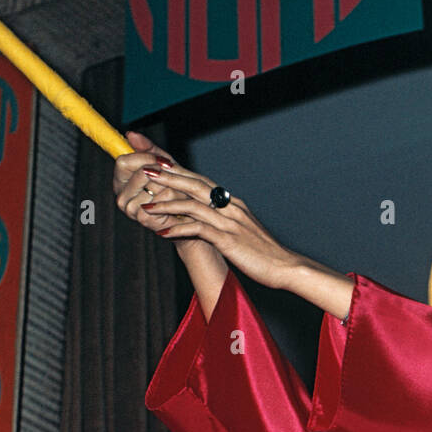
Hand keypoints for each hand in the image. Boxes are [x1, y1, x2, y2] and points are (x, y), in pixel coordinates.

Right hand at [114, 130, 185, 232]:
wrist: (188, 216)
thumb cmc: (174, 189)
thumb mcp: (162, 164)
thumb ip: (148, 149)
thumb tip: (131, 134)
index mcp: (121, 180)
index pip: (124, 161)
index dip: (145, 158)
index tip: (164, 161)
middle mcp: (121, 194)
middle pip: (140, 173)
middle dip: (163, 174)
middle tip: (176, 179)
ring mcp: (129, 208)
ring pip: (151, 187)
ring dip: (172, 187)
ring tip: (181, 192)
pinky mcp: (141, 218)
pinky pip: (157, 201)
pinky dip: (173, 200)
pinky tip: (179, 203)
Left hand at [116, 136, 300, 289]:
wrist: (286, 266)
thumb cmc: (265, 253)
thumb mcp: (243, 230)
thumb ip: (226, 220)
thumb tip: (209, 218)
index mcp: (232, 203)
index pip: (201, 181)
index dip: (179, 171)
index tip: (159, 165)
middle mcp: (230, 207)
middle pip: (194, 185)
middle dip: (168, 177)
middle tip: (146, 170)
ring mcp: (229, 222)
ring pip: (192, 205)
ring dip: (167, 204)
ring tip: (147, 205)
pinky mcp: (228, 240)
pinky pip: (199, 230)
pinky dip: (179, 229)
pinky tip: (164, 233)